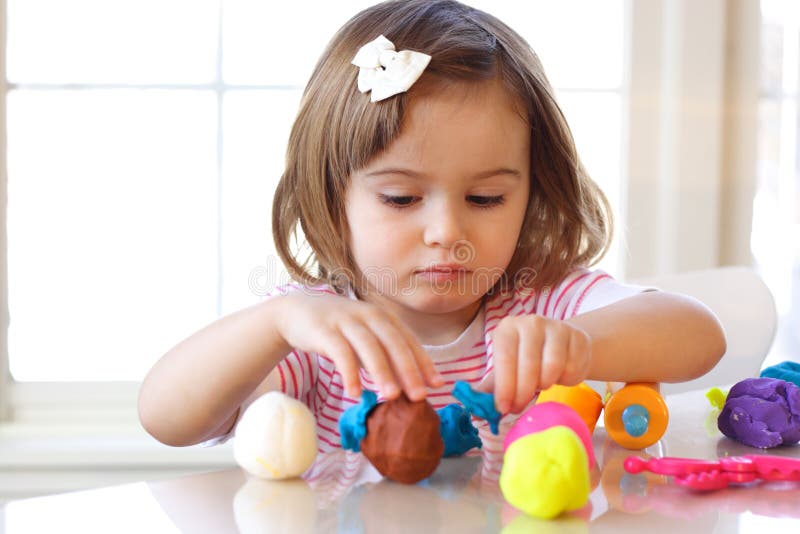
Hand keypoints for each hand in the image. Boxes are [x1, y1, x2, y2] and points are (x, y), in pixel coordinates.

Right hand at [273, 292, 442, 400]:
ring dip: (382, 372)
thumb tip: (409, 387)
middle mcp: (368, 315)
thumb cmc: (339, 330)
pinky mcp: (324, 330)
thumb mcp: (366, 339)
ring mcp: (346, 321)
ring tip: (391, 397)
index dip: (424, 363)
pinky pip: (339, 352)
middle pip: (393, 343)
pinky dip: (349, 372)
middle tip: (420, 396)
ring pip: (369, 347)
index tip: (437, 385)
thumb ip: (385, 357)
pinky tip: (354, 392)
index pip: (408, 340)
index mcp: (383, 317)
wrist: (297, 311)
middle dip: (408, 370)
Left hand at [481, 315, 591, 413]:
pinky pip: (572, 368)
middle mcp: (531, 323)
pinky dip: (565, 380)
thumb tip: (475, 410)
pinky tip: (559, 377)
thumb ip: (491, 388)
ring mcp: (557, 327)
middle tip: (519, 407)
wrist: (562, 344)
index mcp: (508, 328)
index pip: (505, 358)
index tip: (503, 408)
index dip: (504, 387)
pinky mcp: (579, 337)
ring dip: (545, 384)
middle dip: (522, 392)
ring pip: (552, 367)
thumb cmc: (527, 359)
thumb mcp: (507, 368)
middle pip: (528, 365)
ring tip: (540, 385)